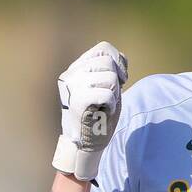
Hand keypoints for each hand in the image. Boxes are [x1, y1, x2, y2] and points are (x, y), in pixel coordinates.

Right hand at [52, 41, 128, 181]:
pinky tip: (103, 111)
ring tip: (104, 105)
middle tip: (109, 97)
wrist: (86, 143)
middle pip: (108, 61)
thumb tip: (121, 57)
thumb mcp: (103, 86)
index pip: (103, 48)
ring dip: (114, 93)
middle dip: (117, 80)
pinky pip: (108, 92)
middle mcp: (70, 75)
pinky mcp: (79, 100)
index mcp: (75, 69)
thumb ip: (108, 69)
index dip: (118, 61)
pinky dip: (112, 104)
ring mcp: (73, 87)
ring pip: (110, 76)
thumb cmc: (98, 115)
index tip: (120, 79)